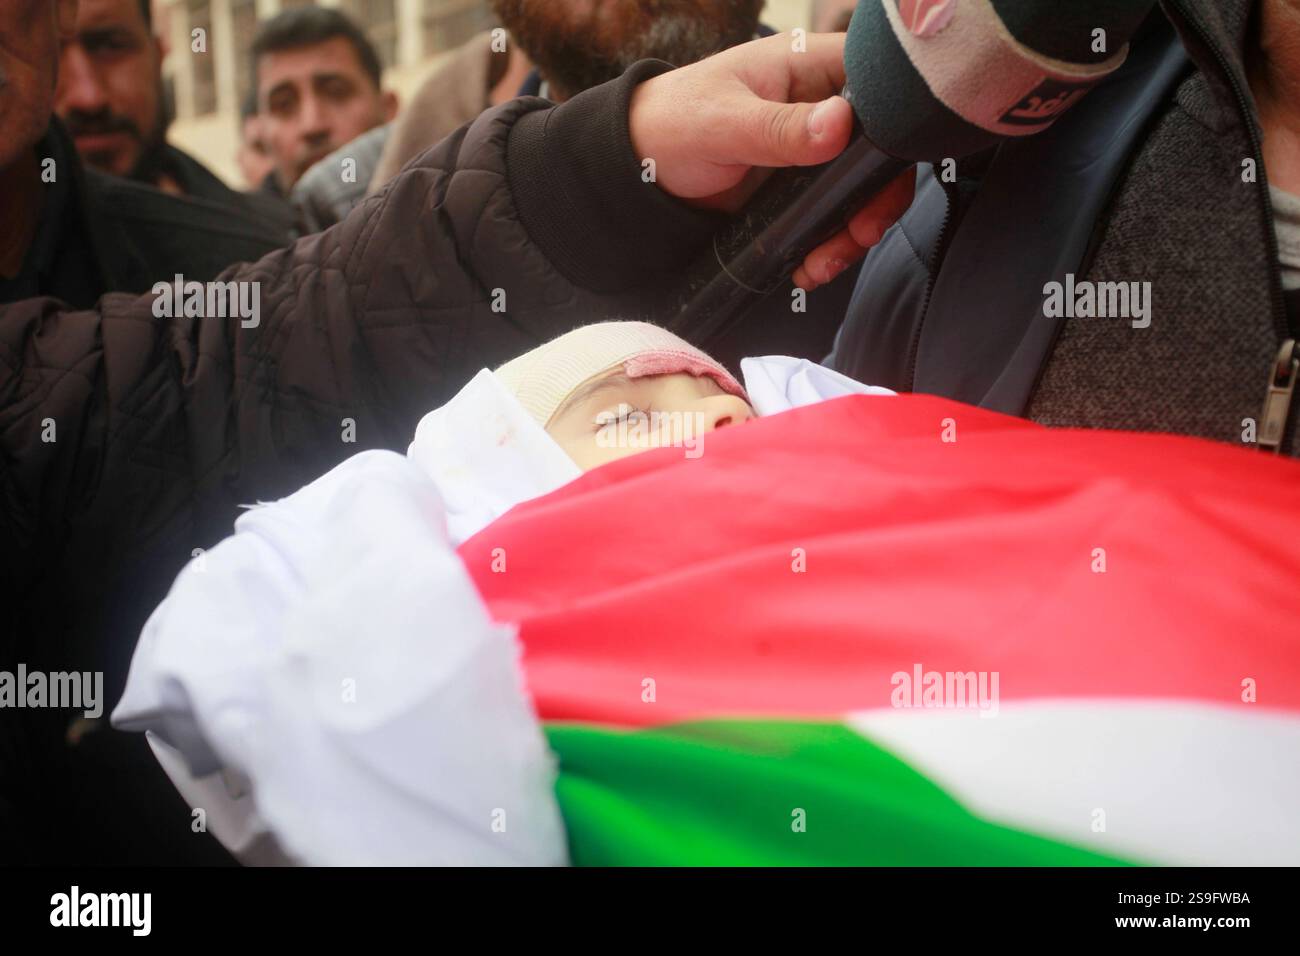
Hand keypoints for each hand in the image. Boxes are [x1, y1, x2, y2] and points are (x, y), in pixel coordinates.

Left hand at [629, 32, 914, 290]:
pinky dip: (828, 245)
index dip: (897, 127)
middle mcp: (823, 106)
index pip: (882, 84)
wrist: (637, 168)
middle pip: (882, 148)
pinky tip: (808, 267)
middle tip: (861, 233)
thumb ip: (779, 127)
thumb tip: (838, 124)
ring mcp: (815, 152)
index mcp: (811, 68)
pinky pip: (832, 216)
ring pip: (862, 189)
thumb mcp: (722, 122)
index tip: (884, 173)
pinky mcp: (801, 189)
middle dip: (877, 197)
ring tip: (824, 262)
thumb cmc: (673, 122)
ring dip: (852, 231)